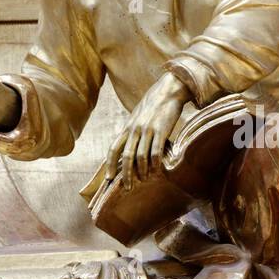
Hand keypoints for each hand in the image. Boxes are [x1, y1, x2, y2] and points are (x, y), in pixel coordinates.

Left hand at [105, 72, 189, 191]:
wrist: (169, 90)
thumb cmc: (154, 105)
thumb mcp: (138, 116)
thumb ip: (133, 130)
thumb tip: (130, 146)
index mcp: (127, 127)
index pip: (113, 148)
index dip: (110, 164)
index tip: (109, 178)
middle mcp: (134, 129)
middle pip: (126, 156)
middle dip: (125, 174)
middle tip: (127, 187)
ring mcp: (148, 130)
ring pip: (140, 155)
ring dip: (141, 170)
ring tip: (143, 180)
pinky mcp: (161, 130)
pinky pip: (156, 150)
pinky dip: (155, 162)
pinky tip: (156, 169)